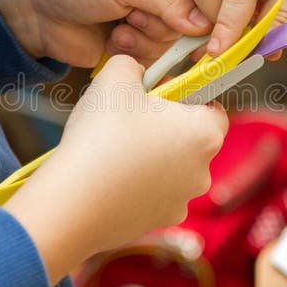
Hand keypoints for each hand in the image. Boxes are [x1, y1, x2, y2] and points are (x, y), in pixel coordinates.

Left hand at [0, 0, 211, 67]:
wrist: (32, 9)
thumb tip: (203, 24)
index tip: (188, 13)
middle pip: (194, 16)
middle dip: (160, 22)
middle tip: (131, 13)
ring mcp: (153, 13)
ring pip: (175, 41)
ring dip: (144, 39)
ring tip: (117, 26)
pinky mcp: (140, 41)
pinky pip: (156, 58)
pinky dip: (133, 53)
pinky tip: (112, 40)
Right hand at [3, 55, 227, 283]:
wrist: (73, 201)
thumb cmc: (102, 135)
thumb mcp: (115, 77)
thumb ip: (133, 64)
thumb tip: (136, 71)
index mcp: (205, 134)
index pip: (214, 106)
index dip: (187, 94)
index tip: (159, 92)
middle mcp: (202, 171)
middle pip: (191, 138)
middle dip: (165, 125)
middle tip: (129, 116)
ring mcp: (180, 201)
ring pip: (170, 167)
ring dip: (149, 155)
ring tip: (112, 148)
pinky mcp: (156, 222)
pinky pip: (151, 193)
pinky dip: (135, 184)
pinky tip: (106, 176)